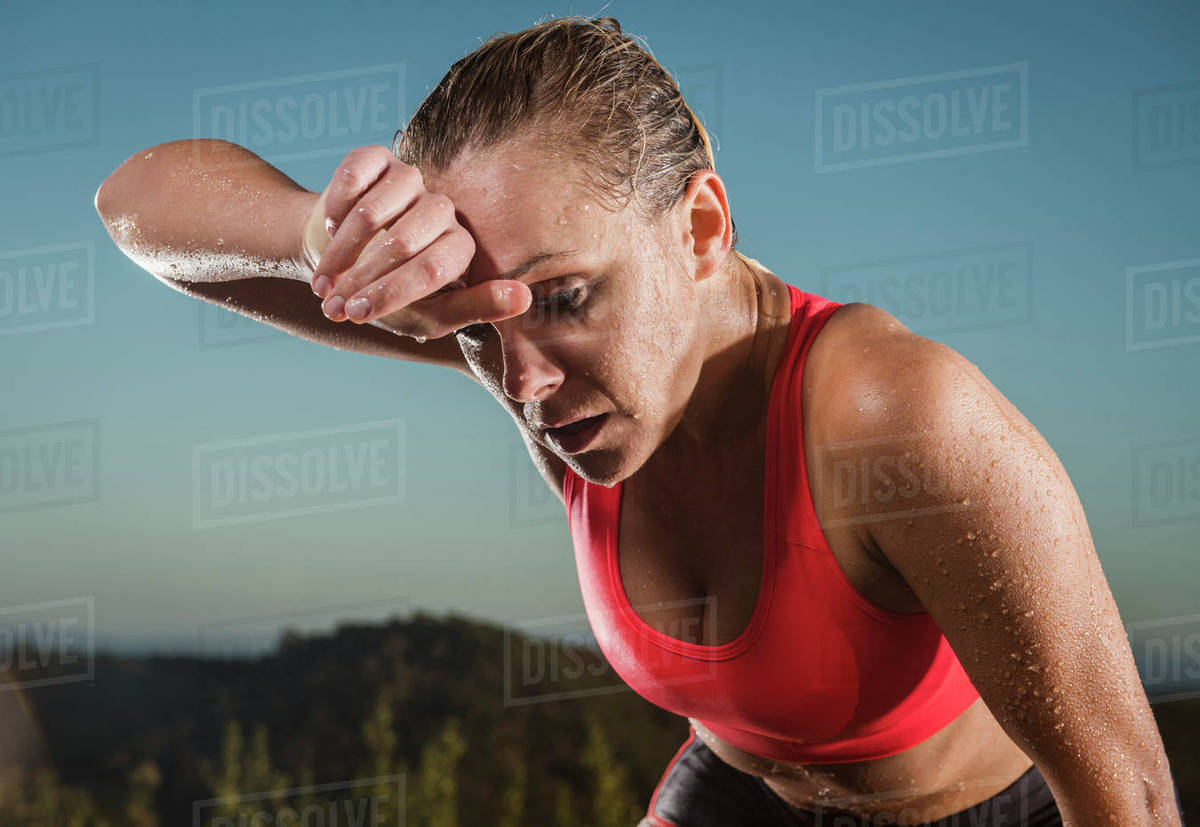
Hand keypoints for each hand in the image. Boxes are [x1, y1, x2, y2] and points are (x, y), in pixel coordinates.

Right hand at [302, 145, 529, 339]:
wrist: (344, 262)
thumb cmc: (392, 296)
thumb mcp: (433, 315)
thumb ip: (475, 308)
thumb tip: (525, 297)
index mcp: (460, 248)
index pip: (432, 268)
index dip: (389, 293)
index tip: (357, 315)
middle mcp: (441, 210)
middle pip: (401, 242)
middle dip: (360, 280)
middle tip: (333, 304)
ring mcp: (410, 181)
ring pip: (373, 212)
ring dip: (340, 251)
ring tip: (323, 280)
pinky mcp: (377, 159)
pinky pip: (353, 176)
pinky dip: (333, 209)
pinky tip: (329, 229)